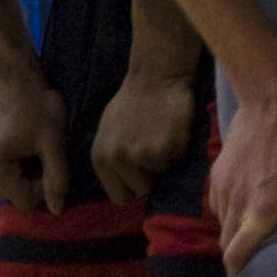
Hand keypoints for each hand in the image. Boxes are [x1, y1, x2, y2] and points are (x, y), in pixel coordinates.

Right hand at [0, 83, 72, 213]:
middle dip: (34, 186)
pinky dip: (16, 176)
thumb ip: (57, 179)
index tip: (50, 163)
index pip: (24, 201)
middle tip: (43, 158)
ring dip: (25, 181)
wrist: (19, 87)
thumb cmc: (40, 110)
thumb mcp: (54, 145)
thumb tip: (56, 210)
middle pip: (14, 199)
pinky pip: (2, 183)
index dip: (44, 188)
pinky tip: (23, 155)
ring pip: (8, 193)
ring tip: (33, 155)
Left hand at [93, 70, 199, 206]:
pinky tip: (170, 132)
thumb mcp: (109, 134)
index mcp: (100, 157)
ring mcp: (140, 156)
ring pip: (161, 179)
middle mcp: (116, 160)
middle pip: (140, 192)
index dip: (133, 188)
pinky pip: (176, 164)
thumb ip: (113, 160)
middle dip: (150, 177)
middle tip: (152, 150)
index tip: (140, 175)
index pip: (118, 197)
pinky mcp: (164, 150)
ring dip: (164, 164)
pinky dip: (177, 152)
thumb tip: (122, 189)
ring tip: (160, 138)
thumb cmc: (130, 104)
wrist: (154, 79)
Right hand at [218, 97, 276, 272]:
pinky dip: (225, 211)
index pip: (237, 251)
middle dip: (232, 254)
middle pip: (225, 241)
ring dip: (230, 232)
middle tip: (243, 260)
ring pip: (221, 222)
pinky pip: (216, 202)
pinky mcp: (217, 172)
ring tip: (241, 235)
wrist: (269, 107)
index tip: (239, 276)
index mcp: (262, 212)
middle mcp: (237, 204)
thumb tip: (275, 225)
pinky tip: (237, 207)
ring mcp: (223, 187)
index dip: (236, 268)